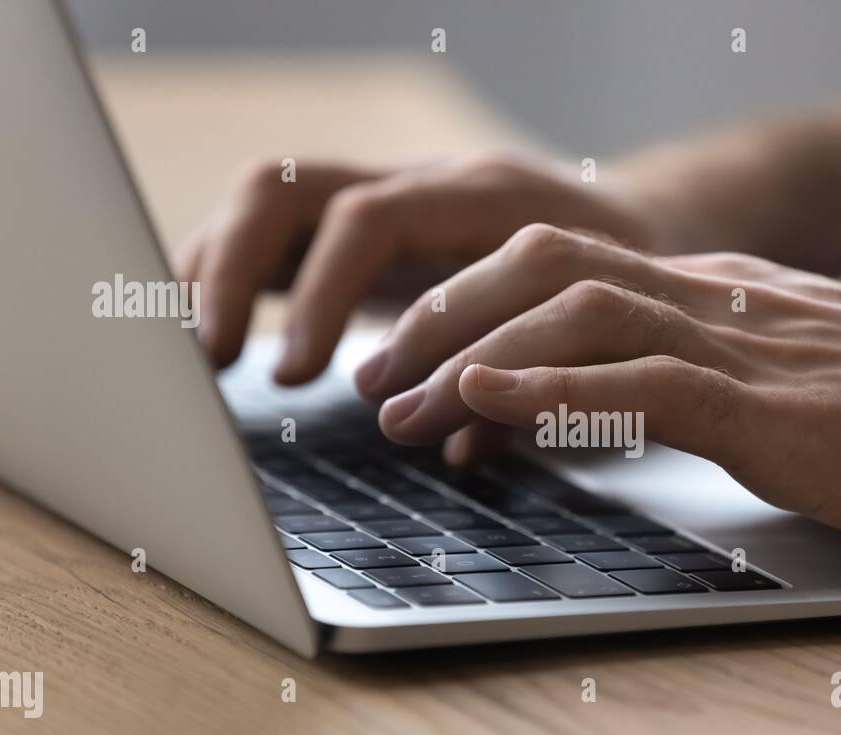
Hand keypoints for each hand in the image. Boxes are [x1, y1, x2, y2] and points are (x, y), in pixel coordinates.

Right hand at [176, 155, 689, 380]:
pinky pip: (283, 227)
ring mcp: (391, 190)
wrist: (644, 230)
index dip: (324, 295)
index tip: (300, 377)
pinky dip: (238, 272)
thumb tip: (451, 449)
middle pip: (290, 187)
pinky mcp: (371, 221)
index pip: (372, 219)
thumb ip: (526, 382)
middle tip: (216, 359)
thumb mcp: (593, 334)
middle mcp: (425, 179)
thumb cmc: (626, 289)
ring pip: (271, 197)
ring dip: (218, 268)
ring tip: (197, 350)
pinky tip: (217, 329)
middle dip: (236, 271)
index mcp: (485, 195)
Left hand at [360, 224, 840, 559]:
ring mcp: (748, 347)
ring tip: (400, 403)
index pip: (571, 277)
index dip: (477, 311)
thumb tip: (658, 413)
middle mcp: (723, 303)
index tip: (420, 367)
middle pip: (545, 269)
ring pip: (573, 313)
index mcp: (727, 300)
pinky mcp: (777, 408)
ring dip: (470, 355)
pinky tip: (485, 403)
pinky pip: (643, 382)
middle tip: (373, 377)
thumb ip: (732, 385)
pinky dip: (551, 391)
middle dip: (442, 315)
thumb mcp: (811, 388)